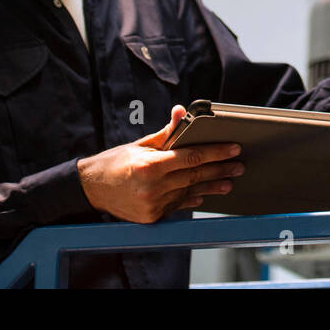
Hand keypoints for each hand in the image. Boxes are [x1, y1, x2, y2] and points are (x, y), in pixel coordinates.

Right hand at [77, 105, 245, 222]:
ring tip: (229, 183)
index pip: (192, 157)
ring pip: (189, 193)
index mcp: (150, 166)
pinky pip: (177, 206)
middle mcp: (153, 187)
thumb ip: (166, 132)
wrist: (91, 189)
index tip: (233, 148)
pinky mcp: (151, 217)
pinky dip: (191, 199)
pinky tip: (204, 194)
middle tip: (238, 166)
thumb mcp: (140, 145)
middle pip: (195, 176)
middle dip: (220, 170)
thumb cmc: (115, 162)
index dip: (216, 152)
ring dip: (211, 187)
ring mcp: (153, 205)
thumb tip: (181, 112)